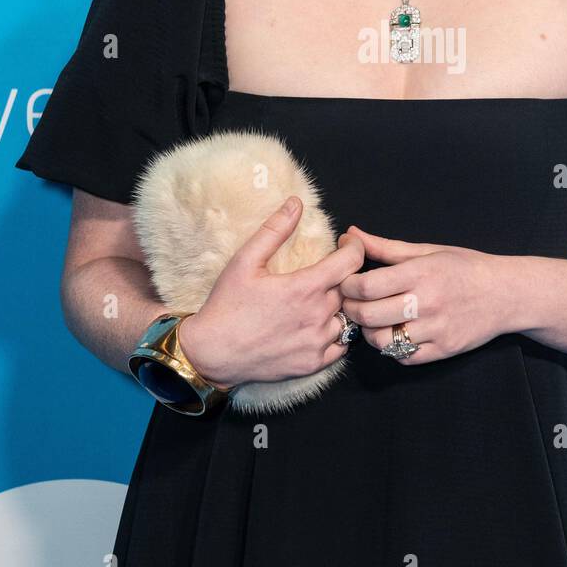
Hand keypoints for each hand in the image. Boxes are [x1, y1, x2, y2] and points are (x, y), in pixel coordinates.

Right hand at [178, 198, 364, 389]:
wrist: (212, 353)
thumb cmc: (227, 305)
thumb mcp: (245, 261)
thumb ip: (274, 230)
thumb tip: (296, 203)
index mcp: (306, 287)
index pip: (353, 261)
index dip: (354, 248)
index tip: (344, 245)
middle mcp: (318, 315)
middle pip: (350, 288)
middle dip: (342, 276)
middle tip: (325, 272)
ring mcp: (318, 342)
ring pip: (347, 317)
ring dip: (339, 306)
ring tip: (319, 300)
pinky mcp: (314, 363)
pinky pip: (342, 345)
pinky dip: (336, 333)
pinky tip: (318, 325)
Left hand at [336, 225, 509, 364]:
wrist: (507, 294)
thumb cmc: (465, 268)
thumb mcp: (428, 251)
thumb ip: (385, 247)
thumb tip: (351, 235)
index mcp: (422, 272)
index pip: (368, 285)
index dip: (348, 286)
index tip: (347, 283)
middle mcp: (428, 302)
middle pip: (369, 315)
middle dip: (351, 310)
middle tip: (352, 304)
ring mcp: (437, 329)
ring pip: (382, 341)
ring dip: (369, 333)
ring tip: (373, 321)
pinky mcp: (444, 350)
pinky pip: (404, 357)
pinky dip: (392, 348)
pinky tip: (395, 334)